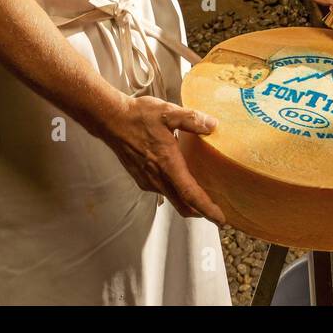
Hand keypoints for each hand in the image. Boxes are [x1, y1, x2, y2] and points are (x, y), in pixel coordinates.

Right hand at [100, 94, 226, 223]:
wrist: (111, 120)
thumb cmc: (138, 116)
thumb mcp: (168, 112)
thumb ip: (191, 119)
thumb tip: (212, 125)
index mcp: (168, 164)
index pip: (190, 194)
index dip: (207, 209)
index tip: (221, 220)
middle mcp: (157, 178)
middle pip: (183, 204)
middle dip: (202, 212)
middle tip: (219, 214)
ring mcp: (148, 180)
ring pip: (173, 198)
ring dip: (188, 200)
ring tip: (204, 193)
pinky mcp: (142, 178)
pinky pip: (163, 190)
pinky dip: (175, 190)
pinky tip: (182, 177)